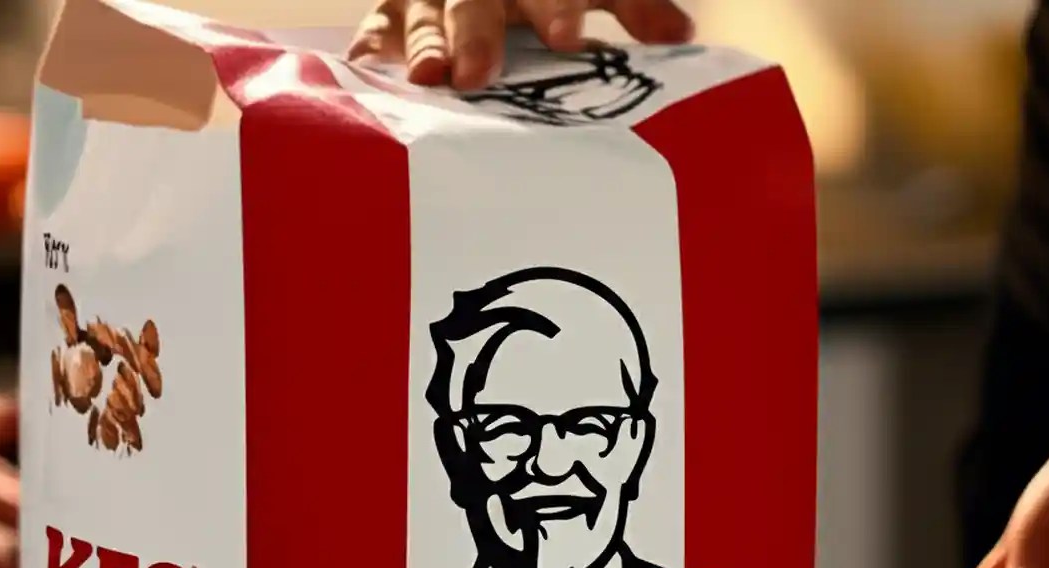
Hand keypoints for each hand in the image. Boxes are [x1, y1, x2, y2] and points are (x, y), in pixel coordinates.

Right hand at [348, 0, 692, 89]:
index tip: (566, 39)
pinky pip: (375, 32)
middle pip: (475, 0)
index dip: (556, 7)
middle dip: (478, 34)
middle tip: (481, 75)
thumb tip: (681, 37)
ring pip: (423, 13)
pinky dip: (372, 50)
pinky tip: (367, 67)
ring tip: (428, 79)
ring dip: (424, 45)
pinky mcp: (390, 18)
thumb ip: (633, 7)